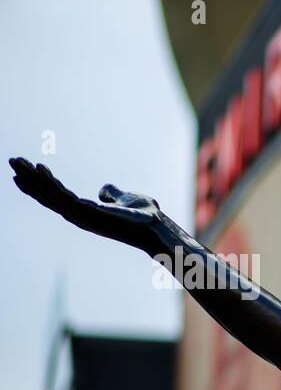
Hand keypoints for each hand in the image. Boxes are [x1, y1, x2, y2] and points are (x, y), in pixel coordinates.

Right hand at [9, 157, 161, 251]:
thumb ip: (113, 193)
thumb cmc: (145, 217)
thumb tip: (104, 190)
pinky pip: (62, 196)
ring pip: (50, 195)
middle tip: (12, 162)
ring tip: (16, 162)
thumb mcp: (126, 198)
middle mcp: (80, 217)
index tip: (31, 168)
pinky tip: (39, 169)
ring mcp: (82, 217)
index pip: (58, 197)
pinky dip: (49, 183)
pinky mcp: (88, 214)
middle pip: (48, 197)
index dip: (42, 184)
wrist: (157, 228)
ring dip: (32, 179)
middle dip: (29, 180)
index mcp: (86, 213)